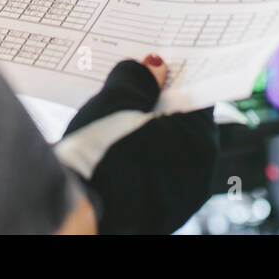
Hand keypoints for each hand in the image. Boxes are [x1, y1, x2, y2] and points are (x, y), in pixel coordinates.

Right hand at [55, 55, 217, 233]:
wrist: (78, 212)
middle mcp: (200, 172)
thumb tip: (154, 67)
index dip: (176, 76)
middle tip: (131, 86)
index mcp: (200, 139)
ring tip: (115, 119)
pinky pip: (154, 175)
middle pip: (182, 124)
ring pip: (167, 152)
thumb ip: (137, 78)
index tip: (158, 63)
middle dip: (159, 105)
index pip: (196, 95)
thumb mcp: (115, 103)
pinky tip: (114, 151)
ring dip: (148, 134)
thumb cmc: (100, 155)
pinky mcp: (158, 215)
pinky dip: (140, 160)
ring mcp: (180, 199)